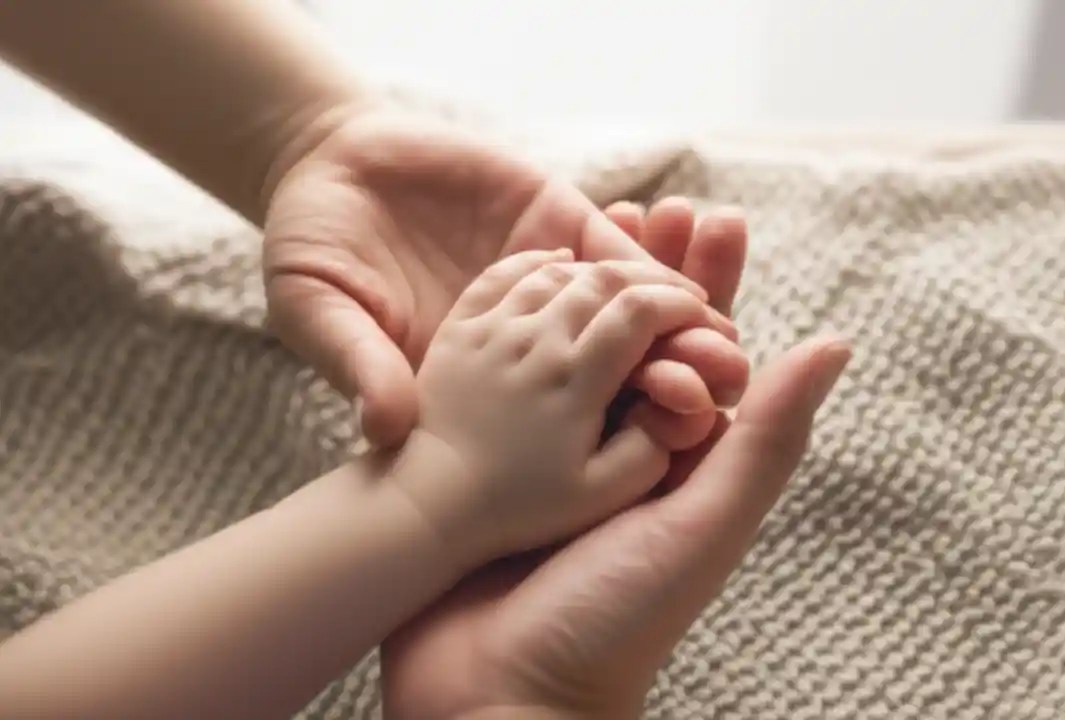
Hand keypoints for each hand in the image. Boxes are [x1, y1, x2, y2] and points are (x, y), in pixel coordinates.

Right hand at [262, 107, 746, 446]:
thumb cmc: (310, 253)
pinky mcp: (553, 223)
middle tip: (721, 379)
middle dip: (668, 372)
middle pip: (616, 368)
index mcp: (486, 387)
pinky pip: (610, 246)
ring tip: (721, 333)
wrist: (325, 171)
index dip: (615, 422)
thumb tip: (383, 425)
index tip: (669, 428)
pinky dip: (643, 254)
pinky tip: (684, 266)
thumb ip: (356, 363)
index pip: (565, 417)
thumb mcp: (317, 313)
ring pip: (628, 309)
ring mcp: (549, 285)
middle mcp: (530, 346)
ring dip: (675, 318)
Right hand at [380, 208, 851, 719]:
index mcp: (687, 465)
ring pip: (582, 353)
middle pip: (646, 343)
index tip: (715, 216)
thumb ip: (767, 437)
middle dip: (654, 271)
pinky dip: (522, 325)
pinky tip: (517, 277)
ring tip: (592, 216)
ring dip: (589, 285)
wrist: (496, 697)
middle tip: (662, 202)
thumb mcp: (704, 523)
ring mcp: (561, 457)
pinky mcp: (500, 464)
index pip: (709, 355)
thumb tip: (836, 340)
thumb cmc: (613, 621)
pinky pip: (516, 382)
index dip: (713, 285)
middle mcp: (629, 454)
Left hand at [397, 249, 737, 560]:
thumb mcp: (600, 494)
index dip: (685, 304)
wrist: (425, 504)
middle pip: (607, 278)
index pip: (644, 311)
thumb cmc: (516, 510)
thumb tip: (684, 405)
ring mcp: (494, 329)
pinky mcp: (460, 329)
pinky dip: (539, 261)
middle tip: (679, 293)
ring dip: (603, 269)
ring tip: (629, 283)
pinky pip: (504, 274)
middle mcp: (537, 340)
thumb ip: (654, 447)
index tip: (705, 315)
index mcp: (577, 378)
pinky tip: (558, 262)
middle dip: (655, 278)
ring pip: (560, 270)